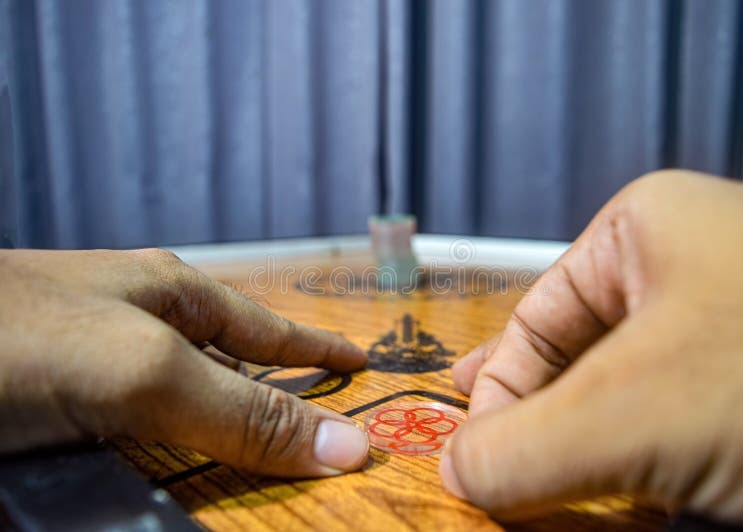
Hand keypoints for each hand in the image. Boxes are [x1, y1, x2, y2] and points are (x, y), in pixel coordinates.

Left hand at [0, 248, 368, 476]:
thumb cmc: (17, 336)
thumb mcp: (145, 370)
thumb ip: (243, 410)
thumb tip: (348, 448)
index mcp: (168, 294)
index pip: (267, 325)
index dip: (317, 347)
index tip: (360, 364)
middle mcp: (132, 325)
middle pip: (225, 370)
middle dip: (272, 406)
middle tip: (313, 444)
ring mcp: (87, 368)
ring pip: (176, 413)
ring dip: (213, 448)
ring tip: (249, 478)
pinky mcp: (50, 413)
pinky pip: (127, 447)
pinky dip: (157, 472)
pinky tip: (160, 490)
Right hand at [440, 171, 742, 528]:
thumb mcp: (633, 413)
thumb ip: (521, 444)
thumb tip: (456, 470)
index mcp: (647, 232)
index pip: (535, 320)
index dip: (497, 397)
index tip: (476, 468)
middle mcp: (693, 266)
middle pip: (582, 358)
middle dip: (542, 423)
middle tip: (498, 474)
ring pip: (636, 397)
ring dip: (598, 453)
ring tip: (559, 492)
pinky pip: (691, 423)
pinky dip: (657, 466)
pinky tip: (643, 497)